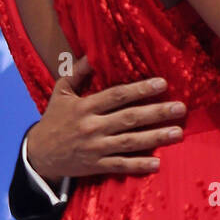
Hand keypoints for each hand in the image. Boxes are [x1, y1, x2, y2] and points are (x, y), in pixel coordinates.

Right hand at [26, 55, 186, 182]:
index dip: (140, 89)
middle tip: (180, 108)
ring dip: (156, 138)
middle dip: (157, 113)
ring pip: (130, 142)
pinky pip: (120, 165)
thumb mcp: (61, 93)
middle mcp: (92, 127)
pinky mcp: (96, 166)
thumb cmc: (53, 120)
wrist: (39, 155)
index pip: (117, 96)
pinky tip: (157, 163)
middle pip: (129, 118)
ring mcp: (95, 148)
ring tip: (178, 133)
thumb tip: (91, 54)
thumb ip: (77, 73)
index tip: (162, 84)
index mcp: (85, 107)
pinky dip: (138, 166)